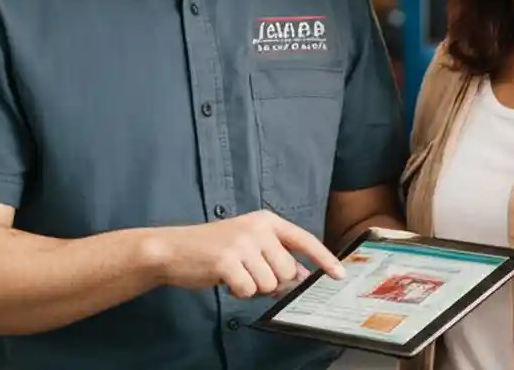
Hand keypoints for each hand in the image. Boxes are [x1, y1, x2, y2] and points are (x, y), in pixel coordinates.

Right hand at [149, 210, 346, 298]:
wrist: (174, 249)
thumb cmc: (214, 250)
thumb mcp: (249, 246)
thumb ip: (276, 257)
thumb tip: (302, 276)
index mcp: (266, 221)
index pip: (304, 239)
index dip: (324, 259)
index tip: (339, 274)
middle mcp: (257, 228)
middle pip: (287, 271)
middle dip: (271, 281)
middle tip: (249, 273)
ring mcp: (242, 243)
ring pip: (269, 284)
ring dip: (253, 287)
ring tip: (235, 274)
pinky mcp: (227, 261)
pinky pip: (248, 291)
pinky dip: (238, 292)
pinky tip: (225, 279)